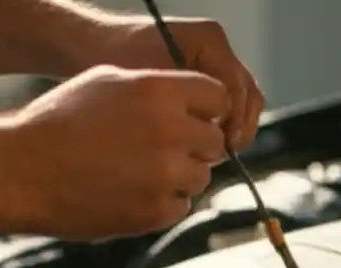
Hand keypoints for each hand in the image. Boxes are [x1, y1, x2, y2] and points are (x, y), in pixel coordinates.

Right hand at [11, 65, 228, 241]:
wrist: (21, 171)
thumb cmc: (58, 123)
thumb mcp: (107, 82)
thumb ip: (157, 89)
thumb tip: (193, 104)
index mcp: (159, 92)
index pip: (218, 97)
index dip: (207, 109)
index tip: (195, 118)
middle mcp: (169, 132)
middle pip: (215, 142)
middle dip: (196, 146)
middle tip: (165, 150)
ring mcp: (165, 176)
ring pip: (201, 178)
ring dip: (179, 176)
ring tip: (138, 171)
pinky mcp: (155, 212)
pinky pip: (180, 207)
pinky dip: (162, 203)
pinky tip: (130, 192)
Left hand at [85, 16, 263, 150]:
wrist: (93, 47)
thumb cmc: (116, 60)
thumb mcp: (148, 84)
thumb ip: (182, 106)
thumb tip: (214, 136)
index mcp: (208, 40)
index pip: (236, 87)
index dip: (234, 120)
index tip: (223, 145)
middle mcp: (217, 50)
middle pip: (248, 95)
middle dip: (238, 127)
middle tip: (221, 153)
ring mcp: (215, 65)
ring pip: (244, 104)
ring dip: (233, 130)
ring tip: (212, 153)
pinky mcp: (207, 80)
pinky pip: (227, 107)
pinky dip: (221, 128)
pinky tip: (201, 146)